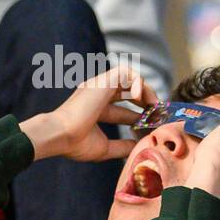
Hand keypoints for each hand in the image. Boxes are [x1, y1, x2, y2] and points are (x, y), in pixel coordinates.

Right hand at [18, 65, 158, 162]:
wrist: (61, 135)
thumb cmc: (76, 143)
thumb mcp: (104, 147)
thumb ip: (121, 146)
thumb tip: (137, 147)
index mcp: (96, 109)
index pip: (123, 110)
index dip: (140, 117)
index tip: (152, 127)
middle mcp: (98, 94)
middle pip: (128, 92)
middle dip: (147, 102)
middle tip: (159, 115)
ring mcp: (100, 86)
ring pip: (130, 78)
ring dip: (146, 91)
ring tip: (155, 107)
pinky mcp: (103, 80)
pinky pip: (126, 72)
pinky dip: (138, 82)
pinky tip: (141, 99)